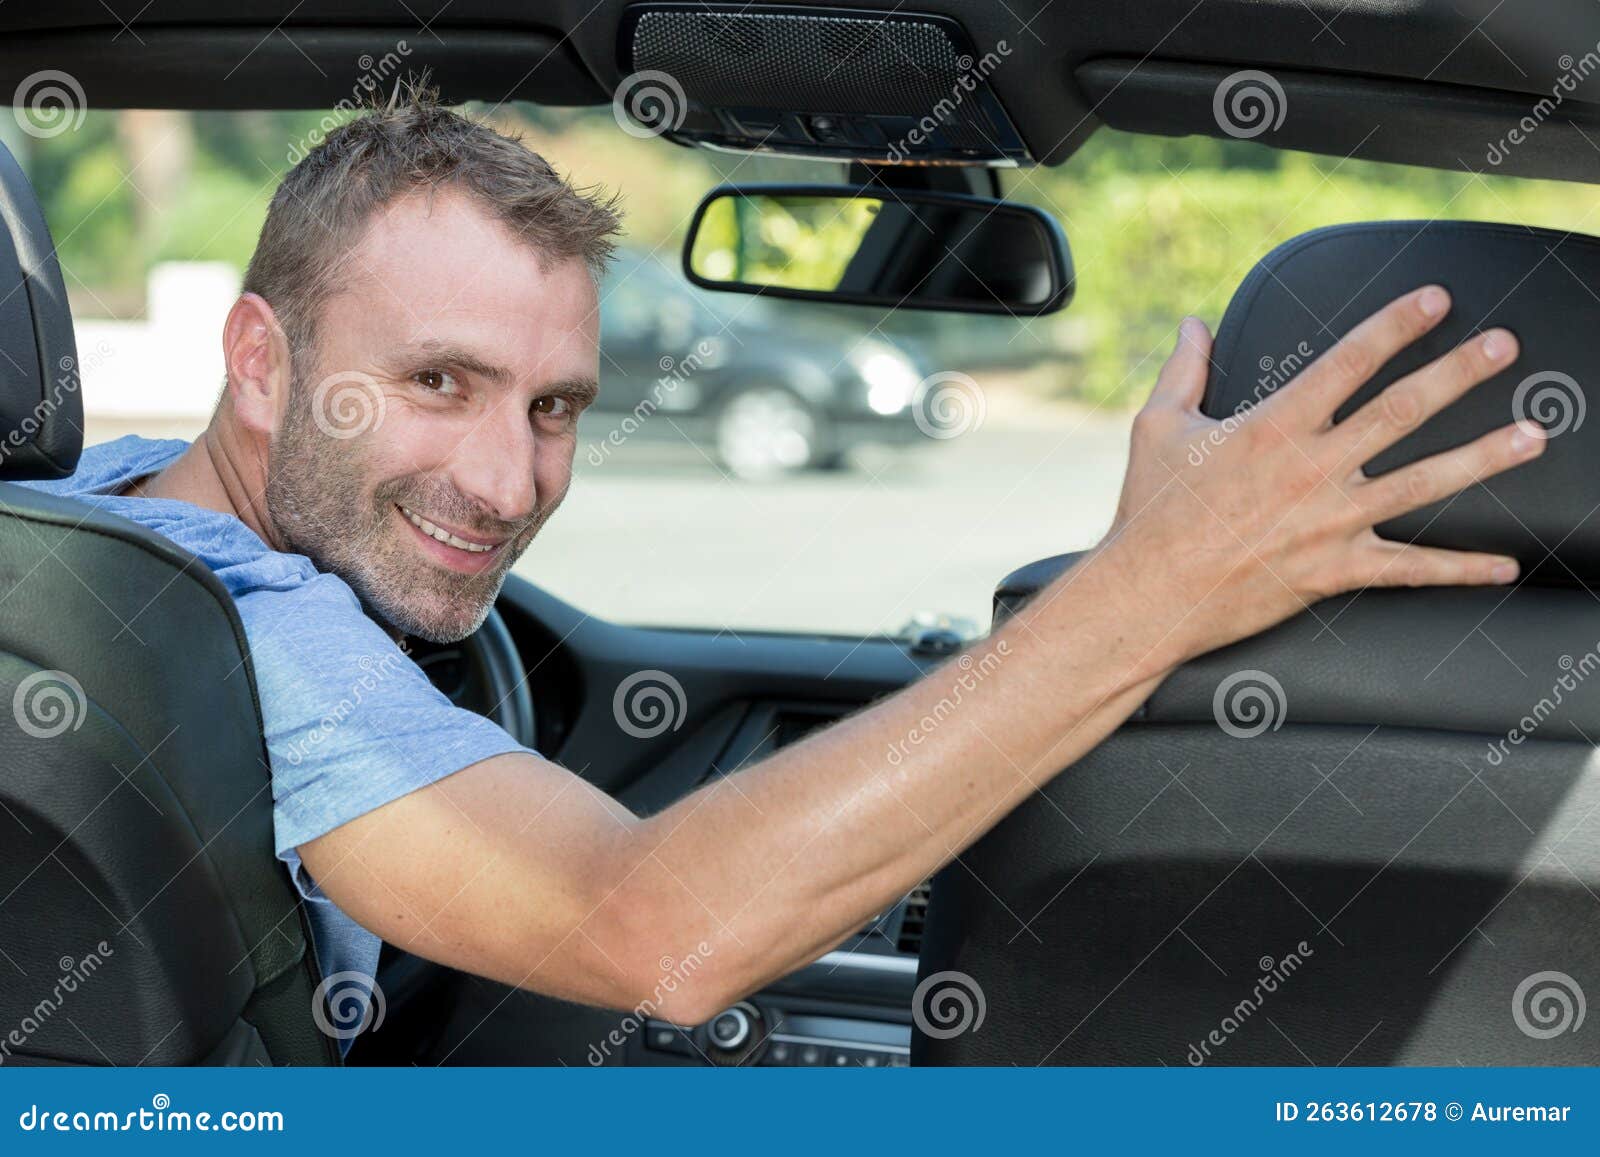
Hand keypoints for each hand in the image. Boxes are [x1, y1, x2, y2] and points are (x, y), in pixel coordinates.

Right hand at [1100, 285, 1544, 663]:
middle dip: (1458, 373)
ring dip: (1483, 456)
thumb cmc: (1147, 513)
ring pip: (1422, 482)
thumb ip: (1183, 371)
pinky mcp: (1334, 570)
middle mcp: (1311, 469)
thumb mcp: (1156, 427)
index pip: (1348, 361)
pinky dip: (1458, 570)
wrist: (1146, 595)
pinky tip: (1502, 566)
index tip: (1435, 300)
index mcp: (1272, 425)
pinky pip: (1408, 570)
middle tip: (1504, 346)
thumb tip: (1194, 325)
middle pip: (1401, 410)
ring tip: (1532, 434)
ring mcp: (1329, 521)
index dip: (1396, 325)